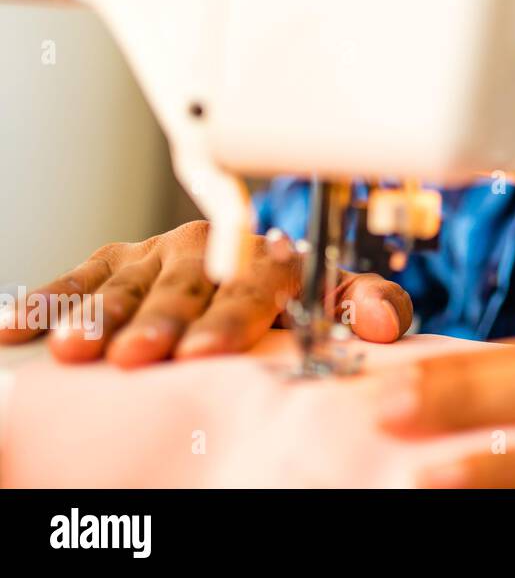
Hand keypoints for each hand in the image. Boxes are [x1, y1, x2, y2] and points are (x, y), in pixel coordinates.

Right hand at [0, 220, 412, 365]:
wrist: (250, 278)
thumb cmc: (292, 302)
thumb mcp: (338, 301)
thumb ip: (365, 306)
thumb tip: (386, 321)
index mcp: (267, 259)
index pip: (251, 286)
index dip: (228, 320)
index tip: (205, 356)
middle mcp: (210, 251)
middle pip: (183, 286)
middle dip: (160, 322)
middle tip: (137, 356)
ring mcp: (158, 253)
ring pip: (127, 283)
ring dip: (99, 316)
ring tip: (79, 350)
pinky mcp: (117, 260)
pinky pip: (78, 278)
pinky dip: (46, 301)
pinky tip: (15, 327)